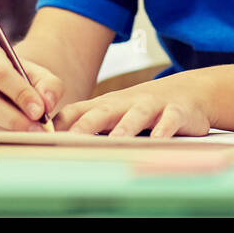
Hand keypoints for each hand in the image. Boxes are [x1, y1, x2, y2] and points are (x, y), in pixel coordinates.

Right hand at [0, 44, 64, 131]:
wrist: (3, 87)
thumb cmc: (21, 79)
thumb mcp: (39, 75)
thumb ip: (49, 86)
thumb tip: (47, 103)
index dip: (20, 94)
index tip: (39, 111)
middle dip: (14, 119)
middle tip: (36, 129)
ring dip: (6, 131)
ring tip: (28, 134)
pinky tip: (13, 137)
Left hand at [55, 74, 211, 137]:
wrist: (188, 90)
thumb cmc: (142, 107)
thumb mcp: (113, 113)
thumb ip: (87, 125)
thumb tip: (51, 141)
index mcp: (107, 105)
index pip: (78, 111)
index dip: (61, 124)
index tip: (44, 139)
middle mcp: (126, 103)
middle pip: (103, 112)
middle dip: (87, 125)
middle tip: (73, 139)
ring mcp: (152, 105)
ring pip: (137, 114)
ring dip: (127, 126)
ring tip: (117, 139)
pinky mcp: (176, 111)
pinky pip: (170, 119)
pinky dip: (164, 128)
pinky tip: (158, 138)